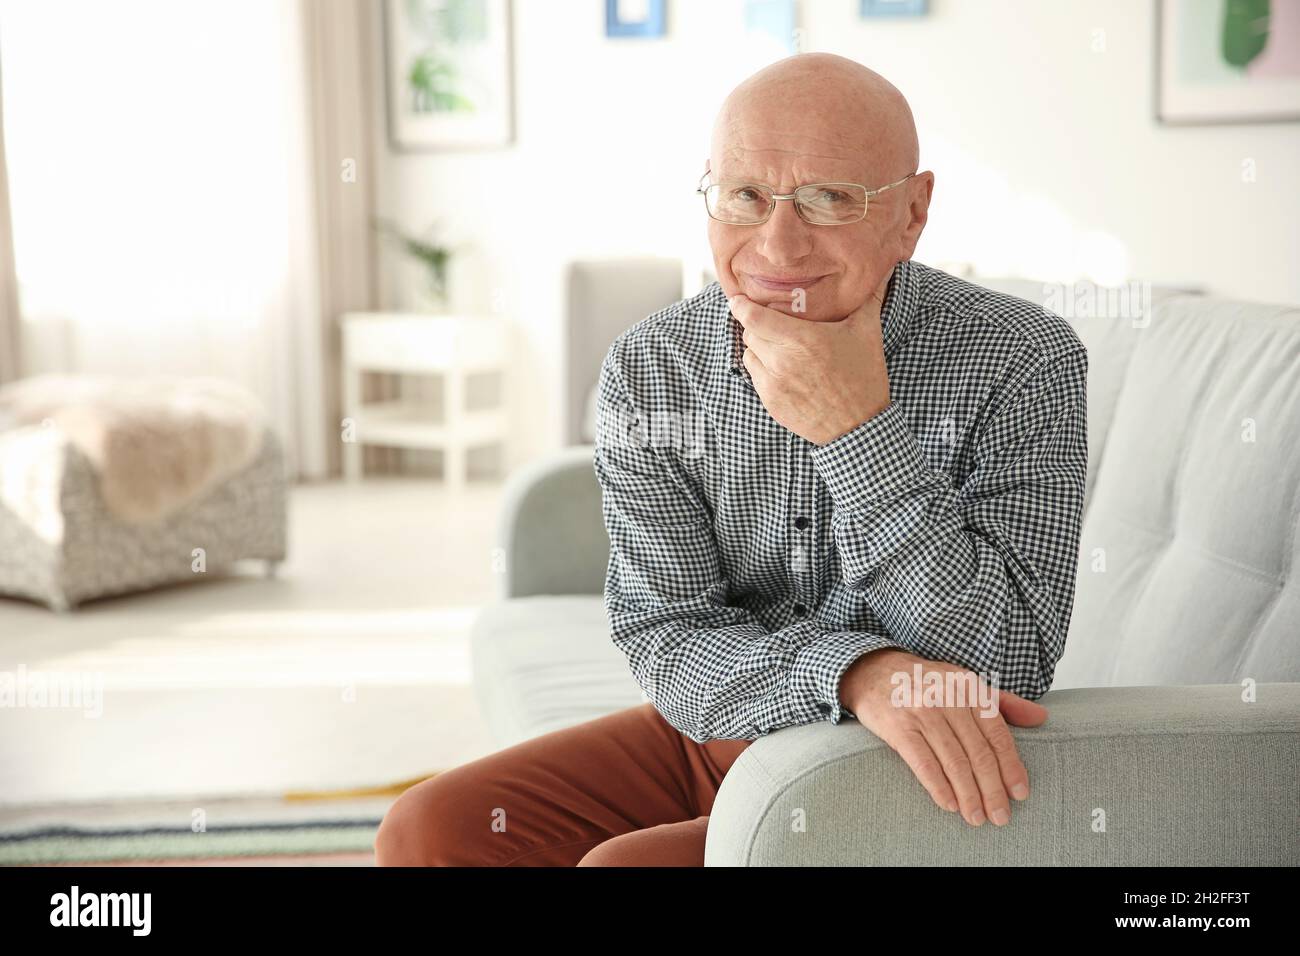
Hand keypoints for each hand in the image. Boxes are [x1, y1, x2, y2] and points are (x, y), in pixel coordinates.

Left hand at [728, 282, 890, 445]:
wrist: (859, 427)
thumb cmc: (864, 377)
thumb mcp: (868, 333)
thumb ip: (869, 298)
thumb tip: (883, 270)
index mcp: (802, 340)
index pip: (753, 317)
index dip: (741, 305)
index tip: (739, 299)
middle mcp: (782, 361)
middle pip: (749, 333)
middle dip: (756, 325)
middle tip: (771, 322)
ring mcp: (773, 384)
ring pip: (748, 354)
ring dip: (758, 347)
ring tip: (780, 347)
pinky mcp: (770, 402)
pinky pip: (754, 376)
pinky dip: (762, 369)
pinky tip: (783, 369)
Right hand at [839, 648, 1047, 826]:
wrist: (872, 670)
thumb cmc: (925, 681)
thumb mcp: (963, 682)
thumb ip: (1002, 701)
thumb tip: (1041, 717)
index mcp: (968, 686)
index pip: (997, 733)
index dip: (1011, 766)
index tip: (1020, 793)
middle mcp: (947, 697)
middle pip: (977, 752)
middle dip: (992, 789)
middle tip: (1000, 816)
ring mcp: (921, 711)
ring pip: (953, 761)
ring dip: (968, 795)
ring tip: (977, 817)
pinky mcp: (898, 727)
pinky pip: (922, 762)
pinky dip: (938, 786)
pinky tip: (949, 804)